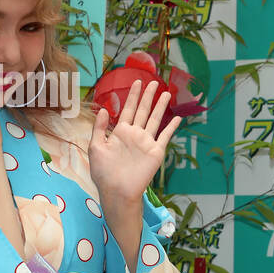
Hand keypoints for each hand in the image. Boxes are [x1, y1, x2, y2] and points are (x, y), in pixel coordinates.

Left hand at [88, 79, 179, 208]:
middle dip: (148, 96)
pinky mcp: (156, 152)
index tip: (137, 82)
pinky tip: (177, 119)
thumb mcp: (96, 147)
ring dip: (160, 107)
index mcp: (120, 132)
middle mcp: (135, 134)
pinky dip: (172, 127)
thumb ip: (100, 128)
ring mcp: (146, 143)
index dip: (133, 95)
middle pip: (143, 110)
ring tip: (167, 93)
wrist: (117, 191)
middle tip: (154, 82)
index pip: (128, 109)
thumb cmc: (104, 172)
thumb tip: (104, 110)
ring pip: (155, 120)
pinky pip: (165, 137)